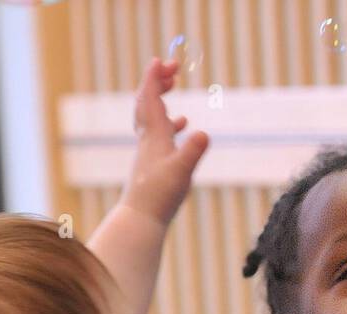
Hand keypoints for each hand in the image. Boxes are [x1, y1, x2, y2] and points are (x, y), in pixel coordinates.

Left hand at [122, 57, 208, 226]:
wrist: (141, 218)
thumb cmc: (160, 196)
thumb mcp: (181, 172)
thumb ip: (192, 151)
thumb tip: (204, 133)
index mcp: (155, 135)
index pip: (150, 98)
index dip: (154, 78)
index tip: (161, 60)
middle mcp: (149, 139)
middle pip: (148, 101)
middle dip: (157, 81)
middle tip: (172, 69)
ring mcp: (150, 151)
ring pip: (151, 116)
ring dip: (160, 97)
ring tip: (172, 87)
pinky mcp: (153, 163)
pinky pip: (159, 134)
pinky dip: (169, 123)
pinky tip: (181, 126)